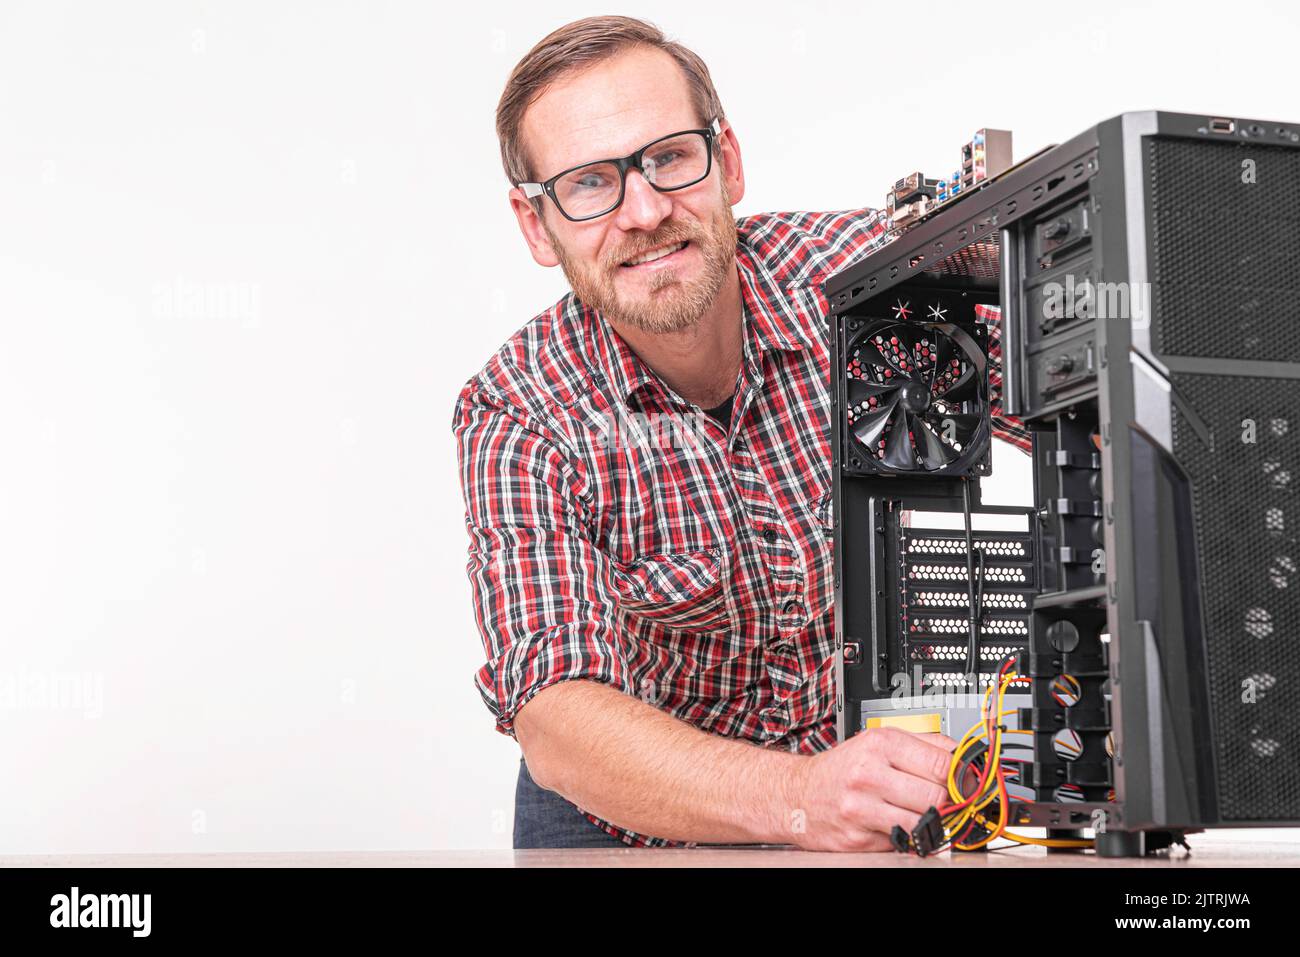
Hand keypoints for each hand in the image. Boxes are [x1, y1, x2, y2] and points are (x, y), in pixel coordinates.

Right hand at [788, 728, 957, 850]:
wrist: (797, 794)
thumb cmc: (843, 768)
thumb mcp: (879, 741)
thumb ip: (925, 745)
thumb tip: (966, 757)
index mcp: (880, 744)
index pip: (942, 764)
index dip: (962, 777)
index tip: (969, 784)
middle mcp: (869, 774)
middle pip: (937, 796)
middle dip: (945, 801)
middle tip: (942, 800)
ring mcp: (861, 808)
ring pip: (923, 822)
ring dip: (928, 822)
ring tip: (919, 812)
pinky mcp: (857, 838)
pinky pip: (901, 841)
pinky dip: (904, 835)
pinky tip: (893, 823)